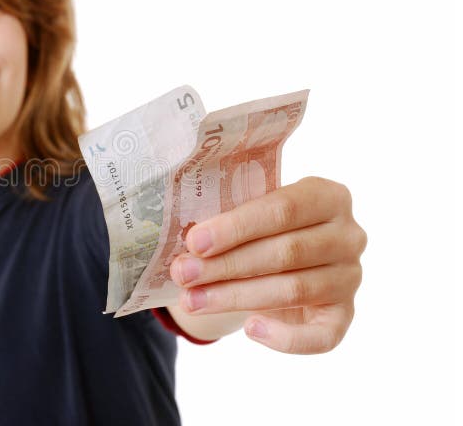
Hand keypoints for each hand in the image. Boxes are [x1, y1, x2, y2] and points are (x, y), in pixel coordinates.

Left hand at [169, 176, 366, 353]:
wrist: (278, 260)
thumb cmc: (258, 229)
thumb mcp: (249, 212)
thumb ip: (230, 219)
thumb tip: (189, 245)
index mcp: (327, 196)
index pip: (283, 209)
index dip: (237, 226)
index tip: (195, 241)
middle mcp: (348, 235)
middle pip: (285, 252)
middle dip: (227, 265)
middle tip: (184, 273)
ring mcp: (350, 277)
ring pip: (293, 290)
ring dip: (236, 297)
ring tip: (193, 300)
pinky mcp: (343, 316)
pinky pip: (320, 336)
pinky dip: (284, 337)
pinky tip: (250, 328)